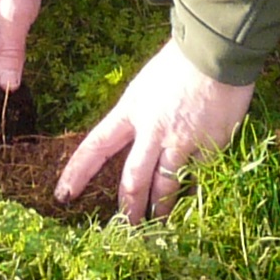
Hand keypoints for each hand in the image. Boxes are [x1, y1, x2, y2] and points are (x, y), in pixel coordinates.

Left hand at [56, 39, 255, 221]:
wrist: (216, 52)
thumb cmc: (179, 62)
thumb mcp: (146, 85)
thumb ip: (138, 113)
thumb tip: (136, 138)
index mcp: (131, 110)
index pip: (96, 146)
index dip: (78, 172)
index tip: (63, 194)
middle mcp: (152, 131)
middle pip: (133, 180)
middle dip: (128, 208)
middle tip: (125, 226)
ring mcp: (181, 142)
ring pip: (165, 187)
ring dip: (160, 210)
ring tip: (157, 225)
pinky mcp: (209, 147)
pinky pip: (198, 177)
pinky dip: (192, 191)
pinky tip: (191, 204)